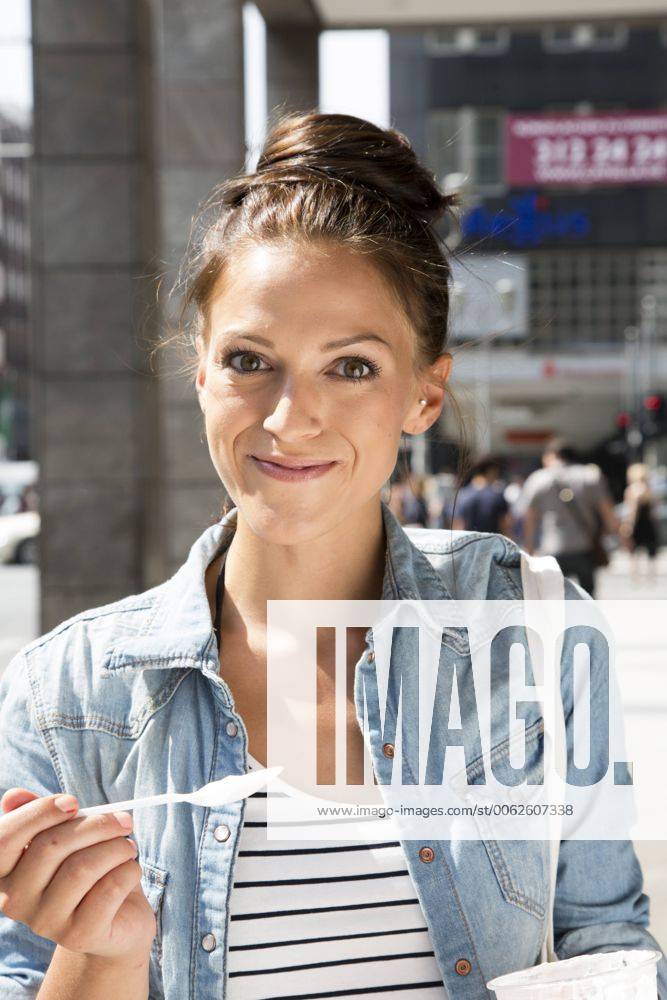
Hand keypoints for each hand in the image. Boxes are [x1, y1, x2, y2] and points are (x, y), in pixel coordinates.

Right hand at [0, 788, 155, 965]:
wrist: (116, 919)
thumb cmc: (86, 867)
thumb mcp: (64, 836)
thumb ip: (38, 815)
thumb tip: (13, 796)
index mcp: (5, 873)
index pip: (3, 838)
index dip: (38, 813)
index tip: (74, 803)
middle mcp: (15, 901)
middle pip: (50, 847)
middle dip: (96, 824)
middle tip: (123, 821)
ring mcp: (45, 923)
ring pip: (82, 868)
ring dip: (116, 847)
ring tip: (129, 846)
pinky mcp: (79, 936)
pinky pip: (108, 889)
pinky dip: (128, 870)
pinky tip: (131, 869)